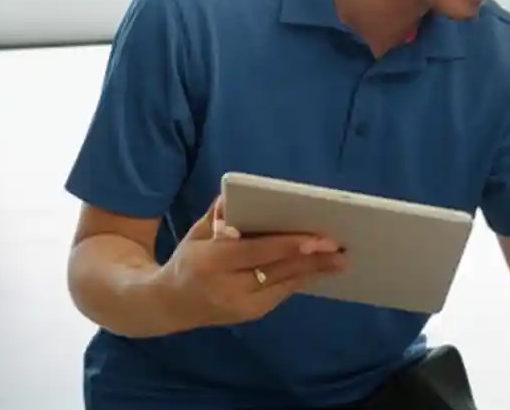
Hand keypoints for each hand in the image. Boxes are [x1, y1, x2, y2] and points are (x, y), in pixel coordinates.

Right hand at [154, 194, 346, 327]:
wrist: (169, 305)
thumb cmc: (189, 260)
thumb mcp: (196, 233)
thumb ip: (217, 215)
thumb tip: (234, 194)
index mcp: (211, 263)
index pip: (256, 252)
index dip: (288, 245)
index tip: (317, 237)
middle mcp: (227, 288)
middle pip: (276, 271)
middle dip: (311, 259)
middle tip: (339, 248)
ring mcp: (239, 306)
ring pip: (283, 285)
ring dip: (313, 272)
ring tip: (340, 260)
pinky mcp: (249, 316)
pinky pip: (280, 294)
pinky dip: (300, 280)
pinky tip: (320, 269)